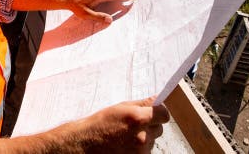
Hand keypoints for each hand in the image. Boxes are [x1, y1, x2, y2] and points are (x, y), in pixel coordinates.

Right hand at [0, 97, 168, 152]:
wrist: (84, 146)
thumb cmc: (98, 125)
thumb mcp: (118, 108)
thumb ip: (140, 104)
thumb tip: (156, 100)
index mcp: (137, 119)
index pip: (163, 114)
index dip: (159, 113)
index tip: (155, 112)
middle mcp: (141, 136)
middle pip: (159, 129)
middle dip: (150, 125)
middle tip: (134, 124)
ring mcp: (140, 152)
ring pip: (152, 142)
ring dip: (144, 138)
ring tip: (125, 136)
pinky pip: (145, 152)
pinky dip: (138, 149)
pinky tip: (124, 145)